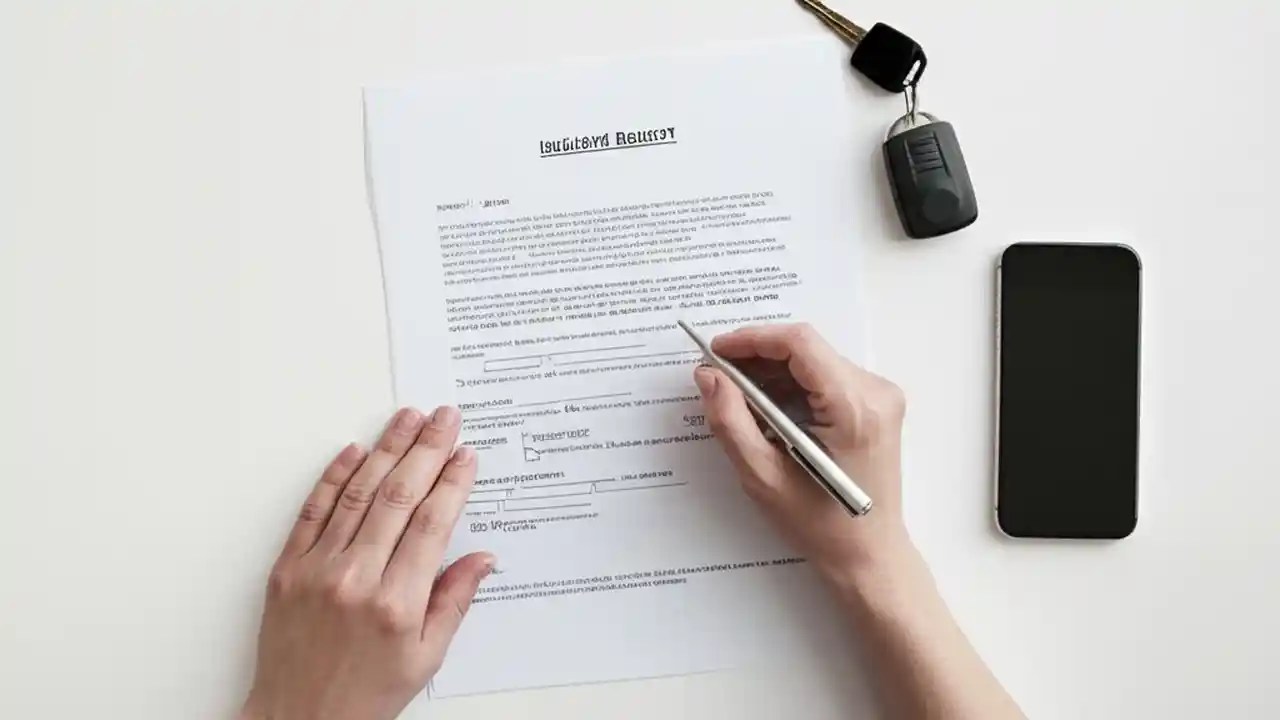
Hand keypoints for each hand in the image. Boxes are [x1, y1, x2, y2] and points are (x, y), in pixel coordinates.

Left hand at [241, 407, 492, 719]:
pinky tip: (354, 451)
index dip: (452, 482)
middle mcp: (356, 579)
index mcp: (397, 603)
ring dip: (386, 449)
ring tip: (406, 419)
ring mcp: (317, 570)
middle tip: (444, 419)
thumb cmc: (363, 696)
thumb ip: (454, 602)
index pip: (433, 524)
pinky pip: (313, 511)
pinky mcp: (286, 569)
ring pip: (357, 493)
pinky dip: (333, 476)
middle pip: (399, 496)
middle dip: (426, 449)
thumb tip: (482, 559)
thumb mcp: (425, 659)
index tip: (466, 456)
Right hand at [694, 323, 909, 585]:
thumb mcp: (763, 476)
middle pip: (807, 349)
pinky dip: (792, 385)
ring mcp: (880, 397)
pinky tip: (768, 408)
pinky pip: (826, 377)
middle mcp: (875, 392)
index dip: (752, 339)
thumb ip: (731, 421)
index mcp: (853, 408)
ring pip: (814, 361)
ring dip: (773, 371)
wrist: (869, 555)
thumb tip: (709, 375)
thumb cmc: (820, 525)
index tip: (716, 351)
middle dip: (758, 357)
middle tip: (717, 376)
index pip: (800, 344)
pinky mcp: (876, 405)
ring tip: (738, 396)